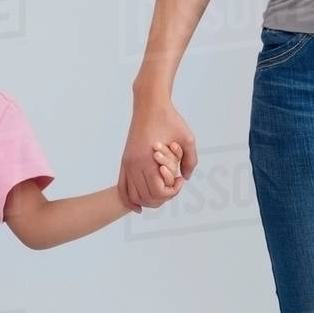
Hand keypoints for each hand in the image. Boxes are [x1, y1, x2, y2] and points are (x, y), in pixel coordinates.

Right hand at [119, 87, 196, 207]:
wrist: (150, 105)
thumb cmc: (169, 120)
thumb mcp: (188, 139)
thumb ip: (191, 160)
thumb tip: (186, 177)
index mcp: (149, 160)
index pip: (158, 191)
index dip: (172, 192)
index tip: (180, 180)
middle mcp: (134, 165)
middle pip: (146, 197)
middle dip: (162, 197)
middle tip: (173, 186)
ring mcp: (127, 163)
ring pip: (133, 196)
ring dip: (147, 200)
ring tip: (161, 191)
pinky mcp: (124, 161)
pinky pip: (122, 188)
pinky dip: (129, 200)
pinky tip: (137, 207)